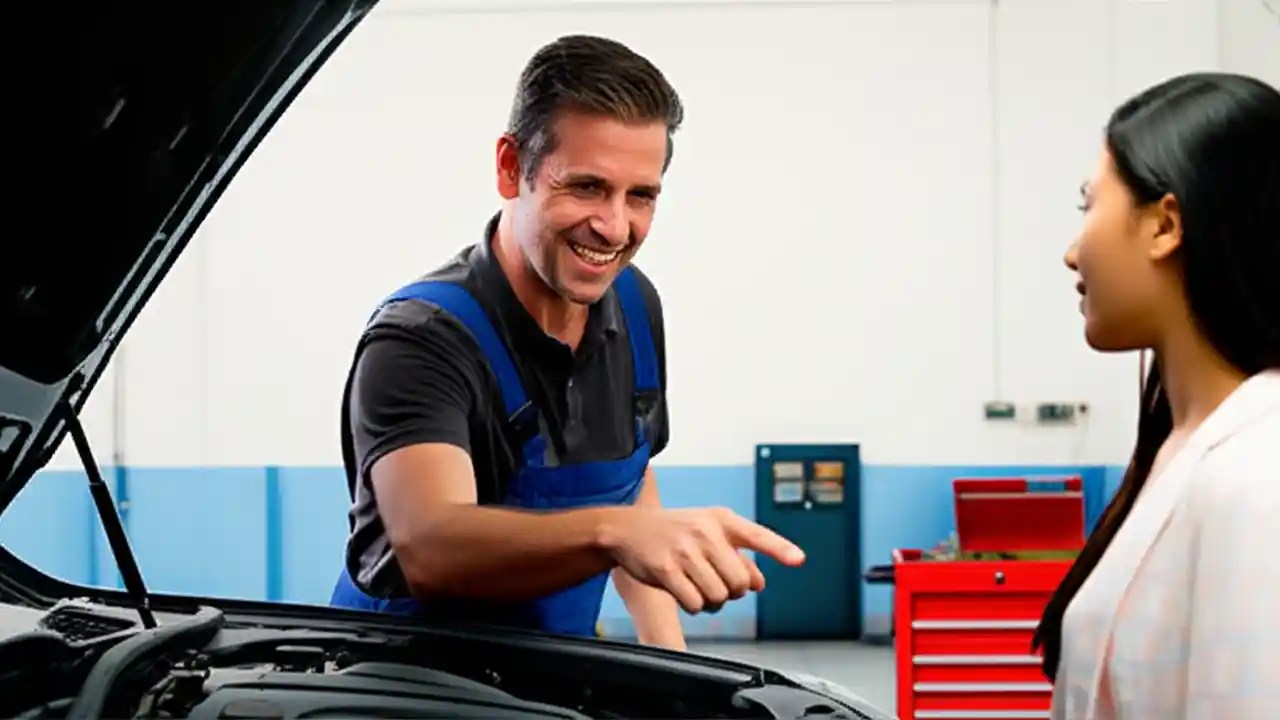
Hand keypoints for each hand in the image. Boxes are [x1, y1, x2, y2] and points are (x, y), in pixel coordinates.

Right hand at [599, 506, 805, 613]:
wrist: (627, 529)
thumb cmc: (674, 532)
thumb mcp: (707, 533)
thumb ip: (737, 555)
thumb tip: (759, 583)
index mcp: (721, 520)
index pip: (757, 535)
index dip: (780, 549)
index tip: (799, 560)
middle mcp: (705, 532)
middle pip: (740, 582)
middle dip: (733, 592)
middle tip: (716, 583)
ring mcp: (685, 551)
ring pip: (718, 596)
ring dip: (711, 601)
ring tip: (697, 586)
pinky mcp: (666, 569)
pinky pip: (695, 604)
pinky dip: (693, 606)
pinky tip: (682, 591)